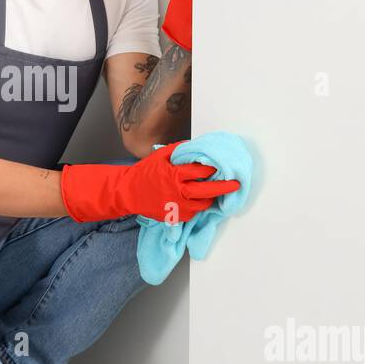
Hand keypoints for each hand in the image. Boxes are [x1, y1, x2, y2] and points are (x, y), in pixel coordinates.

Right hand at [60, 141, 240, 222]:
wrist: (129, 193)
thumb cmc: (144, 173)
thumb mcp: (160, 156)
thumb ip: (178, 150)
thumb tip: (196, 146)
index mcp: (174, 175)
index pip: (200, 171)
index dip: (212, 169)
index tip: (221, 166)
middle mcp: (177, 192)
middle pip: (207, 191)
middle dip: (224, 187)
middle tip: (236, 184)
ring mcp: (176, 207)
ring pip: (202, 204)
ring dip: (210, 198)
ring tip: (214, 192)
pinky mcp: (175, 217)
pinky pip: (193, 213)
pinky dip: (197, 206)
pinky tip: (197, 199)